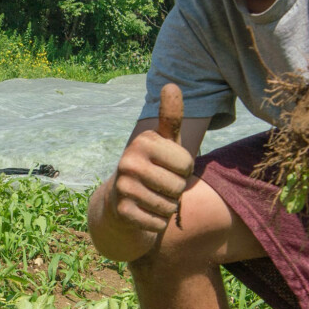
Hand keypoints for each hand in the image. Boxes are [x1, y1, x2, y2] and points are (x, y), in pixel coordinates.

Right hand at [102, 84, 194, 236]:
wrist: (121, 199)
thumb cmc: (153, 166)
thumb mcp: (164, 141)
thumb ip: (170, 116)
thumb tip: (171, 84)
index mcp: (142, 142)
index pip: (186, 164)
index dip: (184, 170)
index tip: (169, 167)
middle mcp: (128, 162)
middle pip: (179, 186)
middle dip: (176, 190)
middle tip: (161, 185)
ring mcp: (123, 188)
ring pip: (169, 207)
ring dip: (167, 206)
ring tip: (153, 197)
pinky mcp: (122, 212)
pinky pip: (158, 223)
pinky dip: (157, 222)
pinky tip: (146, 212)